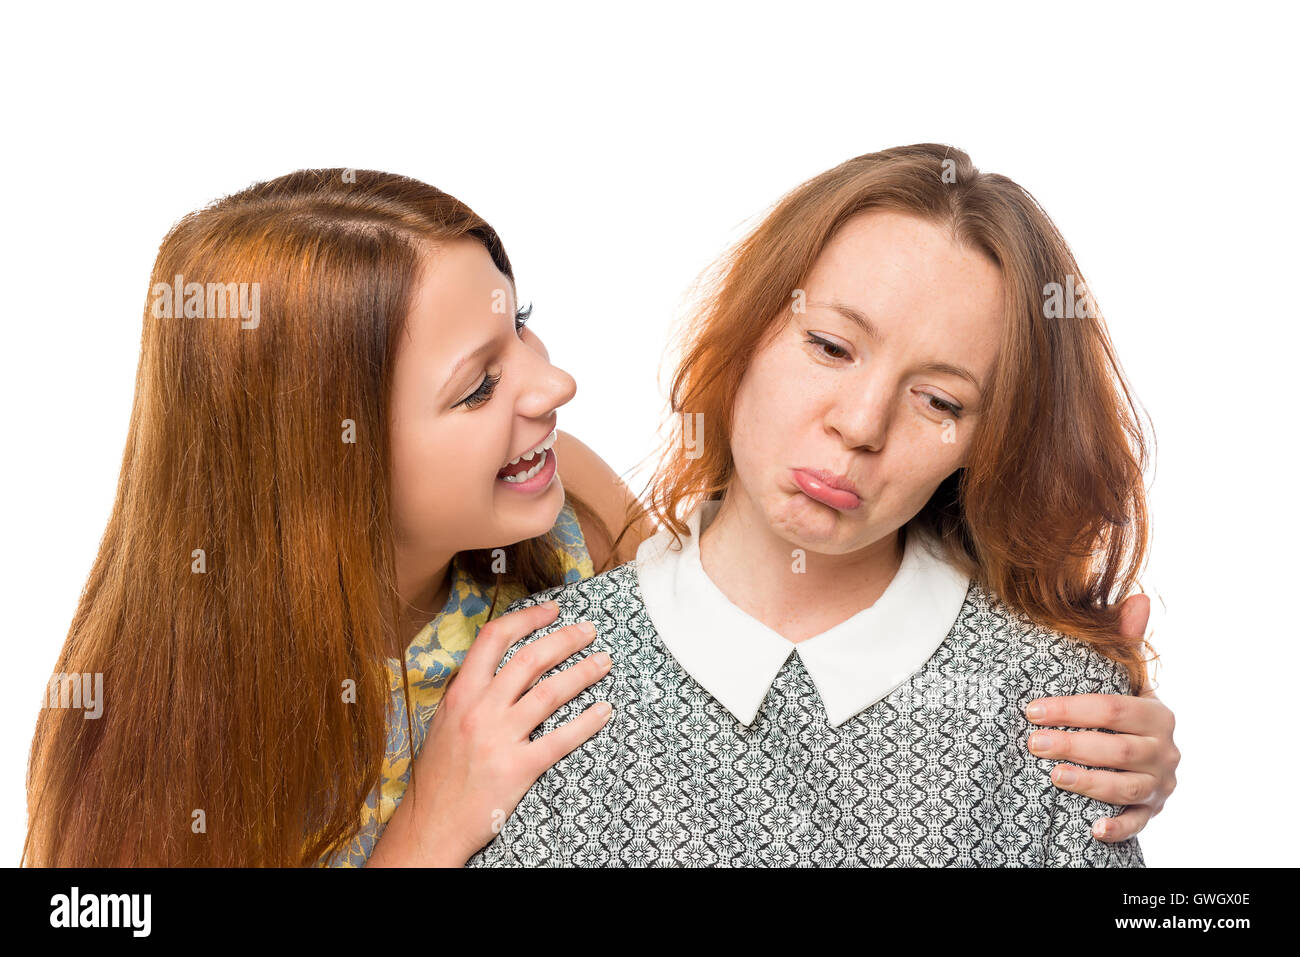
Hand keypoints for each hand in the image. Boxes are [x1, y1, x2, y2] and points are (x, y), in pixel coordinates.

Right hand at [367, 600, 612, 866]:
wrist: (430, 825)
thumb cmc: (439, 775)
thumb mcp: (445, 722)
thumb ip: (471, 693)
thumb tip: (502, 666)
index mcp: (460, 694)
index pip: (494, 638)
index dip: (527, 619)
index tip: (552, 610)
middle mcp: (480, 710)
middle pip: (530, 659)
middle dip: (565, 639)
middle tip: (589, 631)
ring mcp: (499, 738)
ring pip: (550, 692)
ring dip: (583, 672)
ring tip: (603, 663)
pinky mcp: (518, 768)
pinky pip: (560, 738)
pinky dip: (587, 721)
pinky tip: (603, 710)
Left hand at [1025, 592, 1178, 842]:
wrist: (1139, 754)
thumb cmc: (1121, 709)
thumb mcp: (1124, 676)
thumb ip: (1126, 641)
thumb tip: (1140, 598)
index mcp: (1157, 714)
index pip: (1113, 709)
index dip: (1071, 709)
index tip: (1032, 710)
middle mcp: (1165, 750)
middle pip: (1118, 749)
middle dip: (1072, 745)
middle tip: (1031, 743)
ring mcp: (1159, 784)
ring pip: (1125, 786)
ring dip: (1089, 782)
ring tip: (1052, 776)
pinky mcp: (1151, 812)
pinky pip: (1137, 824)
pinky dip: (1117, 827)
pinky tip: (1092, 828)